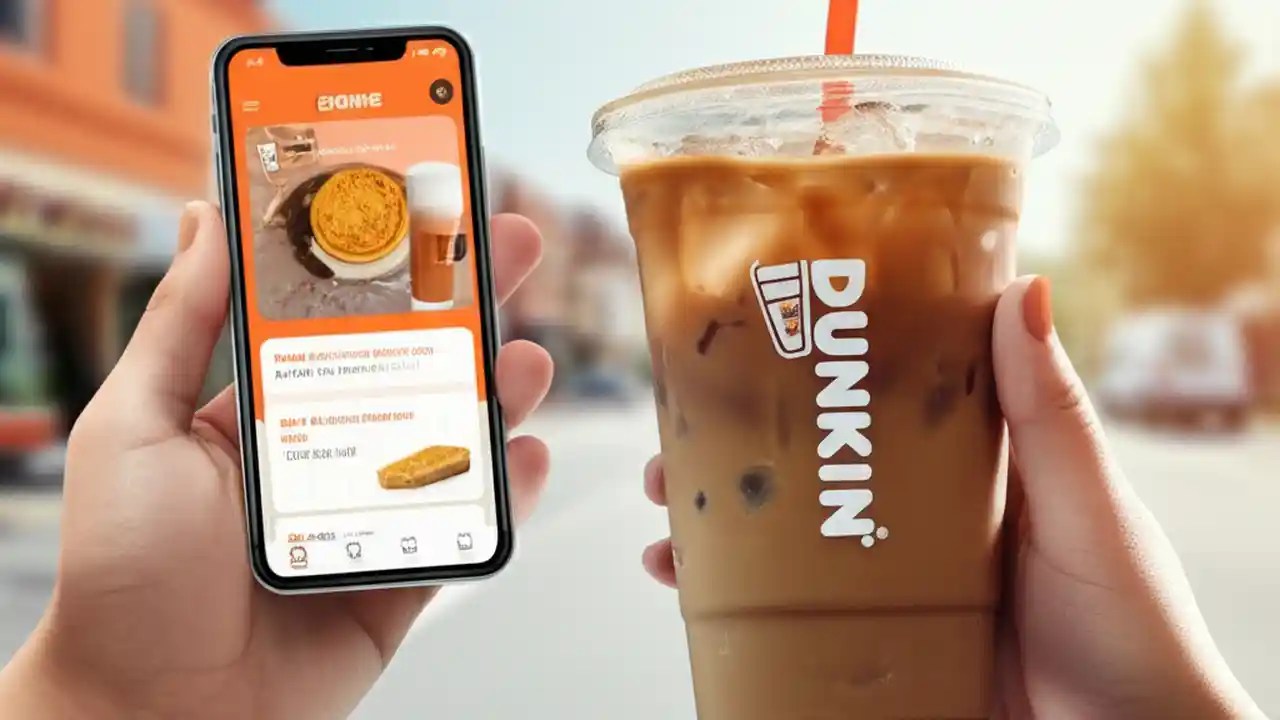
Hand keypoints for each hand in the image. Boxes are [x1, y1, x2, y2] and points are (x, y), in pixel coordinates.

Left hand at [0, 202, 554, 718]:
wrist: (155, 709)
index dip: (387, 260)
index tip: (427, 205)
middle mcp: (329, 447)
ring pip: (455, 436)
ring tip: (526, 360)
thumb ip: (182, 326)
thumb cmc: (126, 574)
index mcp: (266, 406)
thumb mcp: (135, 426)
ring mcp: (374, 508)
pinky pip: (471, 523)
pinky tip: (526, 455)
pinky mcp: (406, 570)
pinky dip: (510, 490)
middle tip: (512, 247)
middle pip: (414, 363)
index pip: (339, 315)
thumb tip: (209, 217)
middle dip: (467, 303)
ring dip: (500, 390)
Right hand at [640, 276, 1262, 718]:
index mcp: (973, 468)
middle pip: (812, 471)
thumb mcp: (1088, 508)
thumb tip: (1024, 290)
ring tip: (665, 521)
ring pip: (790, 542)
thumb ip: (1050, 412)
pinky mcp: (883, 644)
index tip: (742, 350)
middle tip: (673, 447)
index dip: (808, 377)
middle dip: (735, 456)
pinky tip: (693, 596)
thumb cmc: (1133, 626)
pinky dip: (739, 608)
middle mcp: (925, 520)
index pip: (878, 403)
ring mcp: (898, 584)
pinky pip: (798, 618)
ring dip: (720, 528)